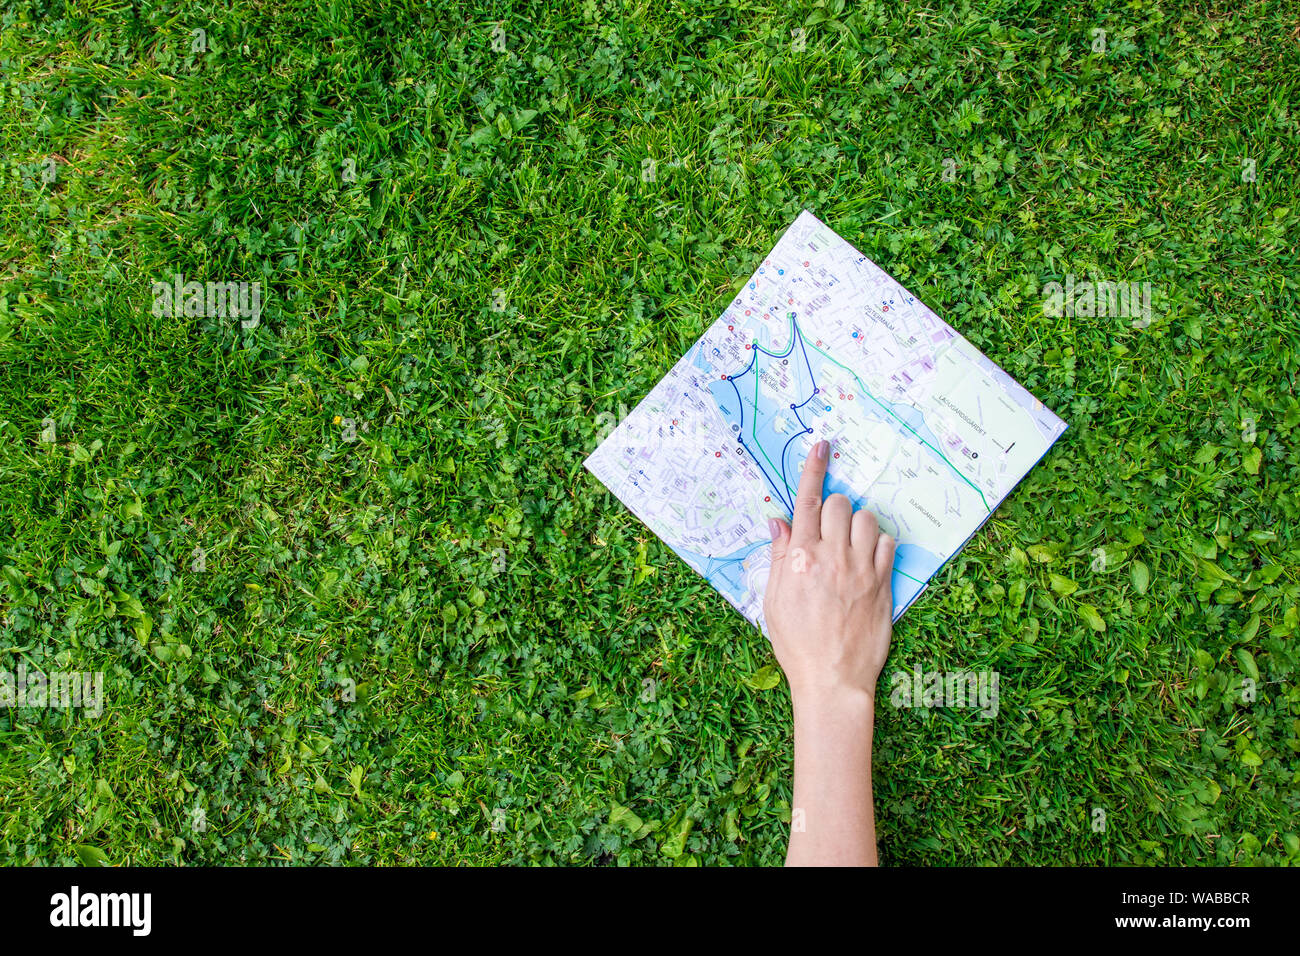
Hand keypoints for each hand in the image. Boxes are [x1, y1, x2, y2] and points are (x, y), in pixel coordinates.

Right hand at [764, 439, 895, 701]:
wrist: (833, 679)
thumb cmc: (797, 644)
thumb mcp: (774, 600)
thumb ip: (779, 556)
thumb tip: (778, 522)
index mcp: (800, 559)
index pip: (806, 501)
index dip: (813, 469)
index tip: (822, 446)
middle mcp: (832, 557)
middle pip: (840, 504)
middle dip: (834, 508)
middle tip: (829, 530)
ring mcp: (861, 569)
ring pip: (868, 519)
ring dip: (859, 524)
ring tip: (851, 544)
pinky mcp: (884, 584)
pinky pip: (888, 544)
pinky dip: (879, 544)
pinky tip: (868, 560)